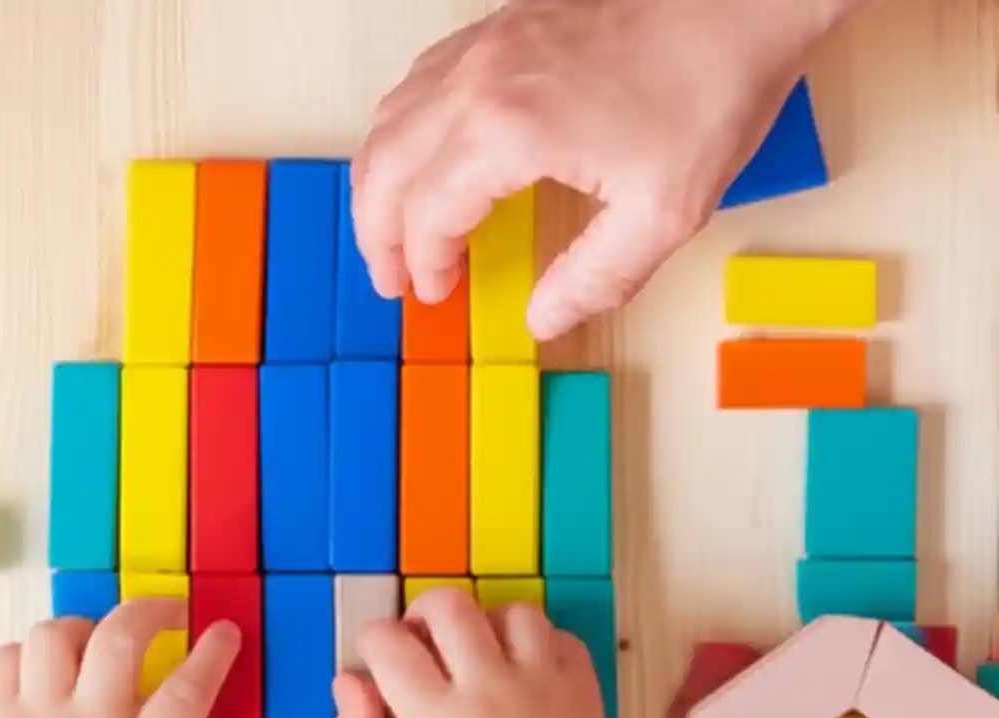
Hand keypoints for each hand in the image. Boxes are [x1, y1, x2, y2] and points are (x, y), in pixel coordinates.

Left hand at [0, 598, 240, 717]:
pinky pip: (3, 660)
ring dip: (84, 629)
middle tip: (172, 614)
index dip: (211, 655)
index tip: (224, 634)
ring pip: (54, 636)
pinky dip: (26, 654)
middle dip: (153, 611)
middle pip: (120, 639)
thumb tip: (196, 716)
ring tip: (101, 640)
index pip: (185, 691)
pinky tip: (47, 669)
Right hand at [334, 588, 604, 717]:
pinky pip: (564, 640)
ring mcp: (544, 687)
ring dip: (490, 625)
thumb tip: (350, 683)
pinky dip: (543, 646)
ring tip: (477, 653)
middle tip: (422, 643)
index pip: (388, 642)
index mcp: (436, 715)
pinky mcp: (585, 695)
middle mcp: (490, 690)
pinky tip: (524, 671)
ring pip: (514, 611)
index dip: (373, 642)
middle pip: (450, 606)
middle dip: (426, 616)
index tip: (377, 656)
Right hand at [351, 0, 869, 338]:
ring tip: (394, 227)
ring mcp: (480, 48)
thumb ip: (594, 277)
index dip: (424, 265)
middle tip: (392, 277)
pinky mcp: (495, 28)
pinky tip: (423, 156)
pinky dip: (401, 132)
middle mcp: (474, 82)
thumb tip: (544, 320)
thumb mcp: (664, 213)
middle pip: (384, 168)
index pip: (427, 215)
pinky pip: (416, 84)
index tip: (437, 293)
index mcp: (504, 131)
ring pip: (388, 121)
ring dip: (381, 182)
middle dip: (377, 235)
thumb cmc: (708, 91)